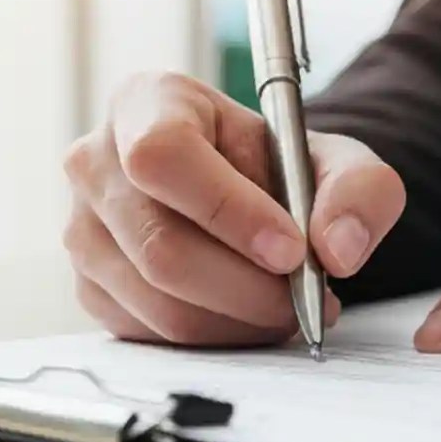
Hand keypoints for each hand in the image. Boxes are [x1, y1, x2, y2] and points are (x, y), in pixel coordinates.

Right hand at [63, 72, 405, 345]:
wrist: (242, 196)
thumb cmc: (275, 167)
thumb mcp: (334, 159)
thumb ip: (358, 190)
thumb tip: (338, 249)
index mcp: (146, 102)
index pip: (163, 156)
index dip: (228, 210)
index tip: (290, 249)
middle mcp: (96, 163)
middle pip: (159, 244)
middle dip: (247, 288)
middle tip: (305, 299)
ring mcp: (82, 230)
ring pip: (159, 302)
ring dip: (238, 321)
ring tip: (286, 308)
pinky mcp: (90, 288)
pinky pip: (152, 334)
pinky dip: (215, 338)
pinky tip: (248, 316)